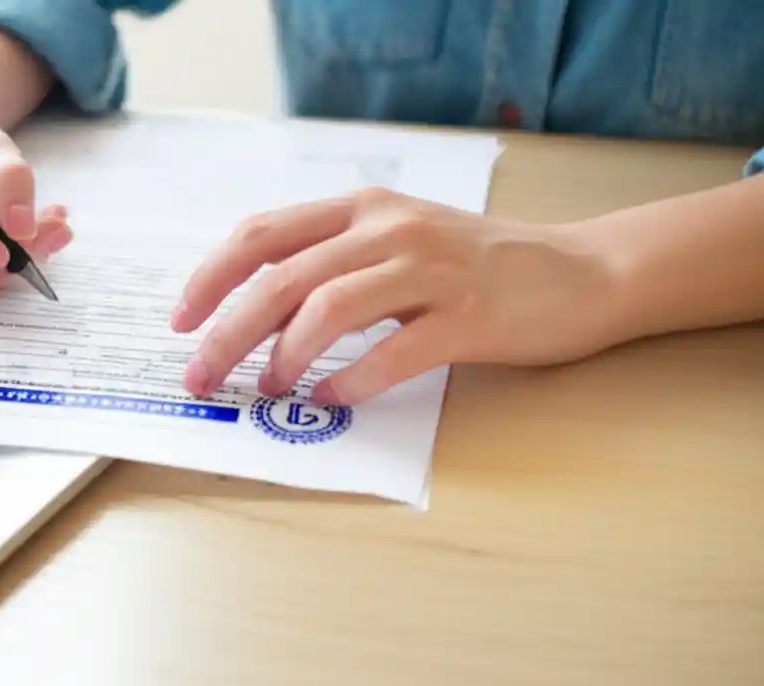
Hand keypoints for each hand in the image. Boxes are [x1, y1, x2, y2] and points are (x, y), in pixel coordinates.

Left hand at [171, 188, 622, 404]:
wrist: (582, 273)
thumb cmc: (478, 264)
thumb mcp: (398, 242)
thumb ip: (334, 264)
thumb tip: (255, 317)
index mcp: (363, 208)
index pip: (262, 233)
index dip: (211, 277)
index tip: (181, 320)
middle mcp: (389, 229)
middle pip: (280, 277)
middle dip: (226, 331)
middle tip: (200, 375)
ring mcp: (429, 270)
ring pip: (326, 308)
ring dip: (283, 356)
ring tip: (268, 388)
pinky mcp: (466, 316)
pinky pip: (391, 352)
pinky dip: (349, 381)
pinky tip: (329, 399)